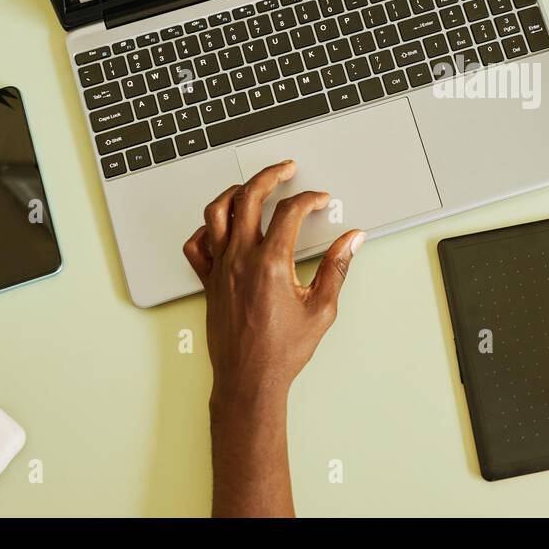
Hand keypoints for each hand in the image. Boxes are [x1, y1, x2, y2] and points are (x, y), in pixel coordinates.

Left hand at [182, 159, 364, 515]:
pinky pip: (196, 245)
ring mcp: (220, 268)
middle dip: (270, 176)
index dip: (310, 198)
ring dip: (234, 192)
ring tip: (250, 186)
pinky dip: (206, 228)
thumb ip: (337, 267)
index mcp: (270, 263)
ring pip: (216, 213)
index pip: (290, 211)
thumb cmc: (282, 351)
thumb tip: (351, 240)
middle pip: (249, 198)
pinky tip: (220, 226)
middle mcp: (240, 259)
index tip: (321, 200)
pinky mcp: (208, 282)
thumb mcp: (321, 308)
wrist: (249, 379)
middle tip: (286, 169)